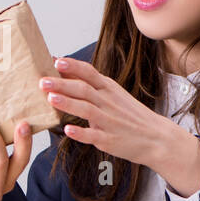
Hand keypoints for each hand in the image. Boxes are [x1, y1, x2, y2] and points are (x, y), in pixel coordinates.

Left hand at [42, 57, 199, 192]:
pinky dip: (81, 133)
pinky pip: (94, 135)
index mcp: (109, 89)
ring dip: (69, 104)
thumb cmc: (131, 115)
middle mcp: (108, 102)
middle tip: (42, 81)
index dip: (71, 66)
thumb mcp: (114, 94)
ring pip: (87, 109)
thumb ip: (91, 85)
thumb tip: (65, 72)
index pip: (88, 72)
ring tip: (51, 99)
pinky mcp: (110, 140)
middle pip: (83, 89)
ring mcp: (109, 121)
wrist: (157, 137)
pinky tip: (68, 130)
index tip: (54, 60)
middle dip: (62, 84)